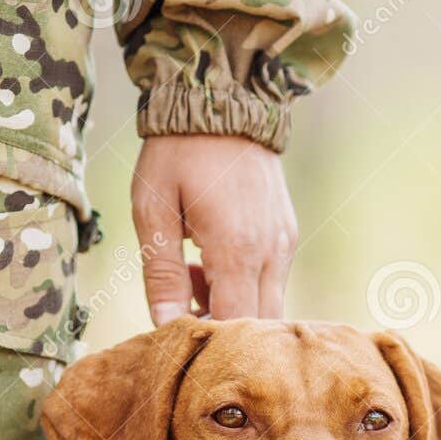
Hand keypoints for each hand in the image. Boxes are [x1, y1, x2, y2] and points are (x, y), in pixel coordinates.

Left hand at [130, 135, 298, 323]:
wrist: (223, 98)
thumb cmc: (178, 152)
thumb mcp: (153, 211)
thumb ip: (161, 274)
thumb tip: (164, 326)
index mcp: (237, 250)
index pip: (232, 325)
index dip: (206, 341)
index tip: (173, 336)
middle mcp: (271, 252)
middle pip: (256, 326)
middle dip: (218, 329)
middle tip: (177, 303)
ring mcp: (284, 243)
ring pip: (266, 306)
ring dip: (228, 307)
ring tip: (189, 272)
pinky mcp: (287, 234)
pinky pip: (270, 281)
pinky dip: (240, 286)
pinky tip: (207, 260)